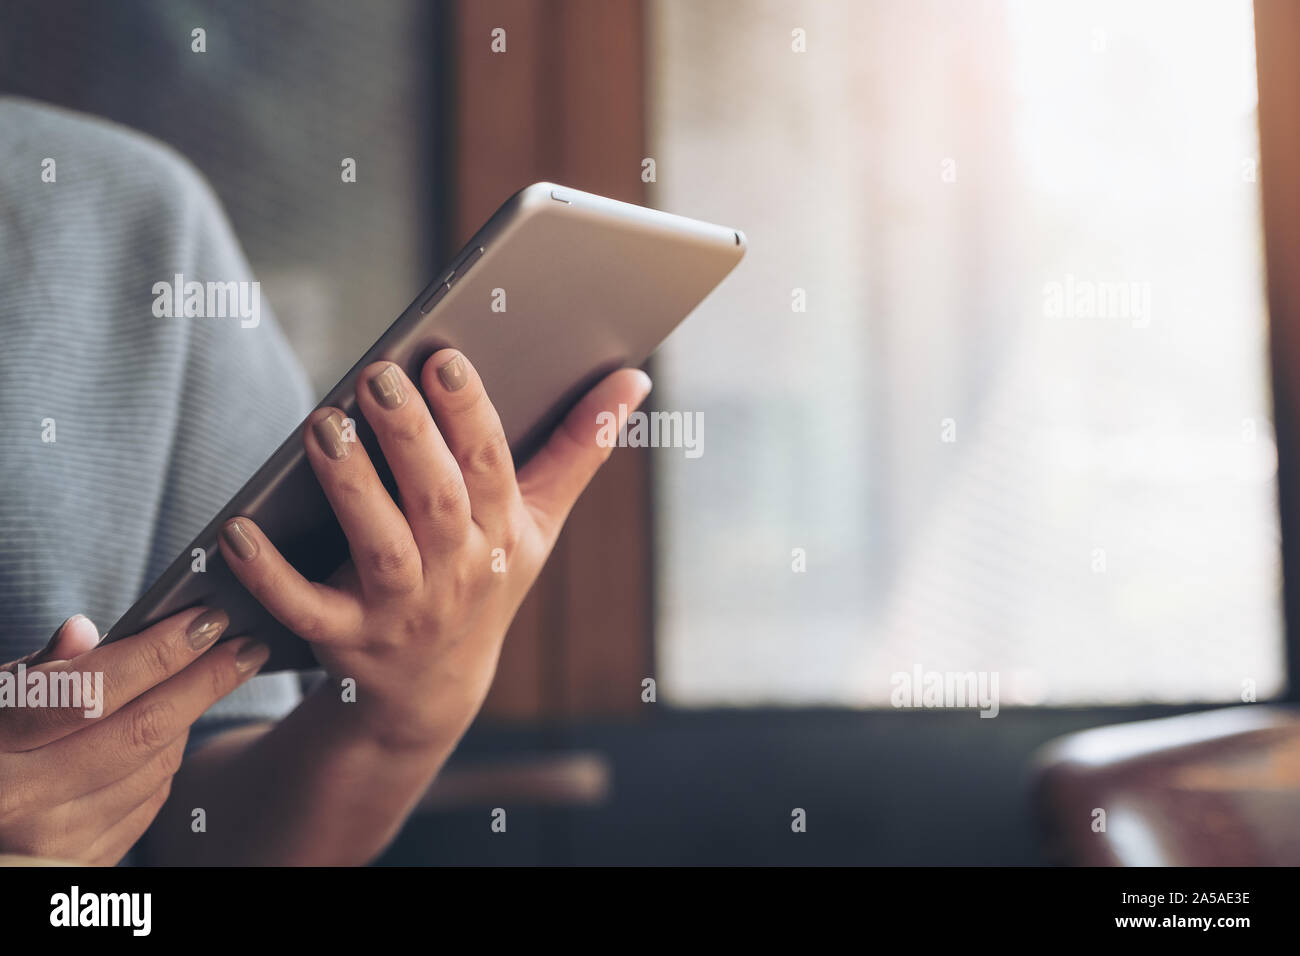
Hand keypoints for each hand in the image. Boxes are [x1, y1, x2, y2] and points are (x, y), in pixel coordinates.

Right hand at [0, 610, 268, 863]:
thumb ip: (38, 671)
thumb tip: (86, 630)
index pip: (91, 691)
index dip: (157, 652)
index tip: (207, 619)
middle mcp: (22, 800)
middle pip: (141, 731)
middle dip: (206, 681)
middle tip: (248, 646)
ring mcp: (54, 841)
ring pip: (154, 766)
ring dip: (191, 716)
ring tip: (212, 675)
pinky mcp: (84, 862)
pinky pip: (149, 801)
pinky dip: (168, 756)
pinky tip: (176, 726)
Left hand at [218, 349, 650, 749]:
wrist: (437, 689)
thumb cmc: (487, 579)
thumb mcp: (538, 522)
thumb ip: (579, 448)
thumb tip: (633, 381)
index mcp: (503, 533)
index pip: (491, 467)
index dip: (470, 415)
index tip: (444, 358)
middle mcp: (458, 571)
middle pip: (437, 501)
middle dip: (411, 438)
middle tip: (377, 375)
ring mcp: (402, 610)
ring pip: (380, 548)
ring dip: (353, 489)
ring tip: (324, 426)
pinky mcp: (346, 641)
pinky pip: (306, 608)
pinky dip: (271, 575)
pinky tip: (238, 531)